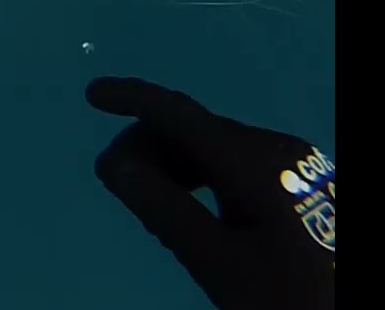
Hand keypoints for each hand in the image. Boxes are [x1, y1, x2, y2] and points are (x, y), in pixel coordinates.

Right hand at [86, 76, 334, 309]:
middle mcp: (275, 148)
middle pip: (194, 131)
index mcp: (255, 163)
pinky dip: (199, 178)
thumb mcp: (220, 264)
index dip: (134, 99)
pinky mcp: (292, 182)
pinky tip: (188, 208)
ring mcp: (288, 163)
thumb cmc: (288, 296)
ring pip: (211, 148)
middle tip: (115, 186)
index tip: (92, 94)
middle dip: (148, 149)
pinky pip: (232, 165)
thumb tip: (113, 165)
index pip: (182, 116)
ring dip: (171, 167)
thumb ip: (165, 212)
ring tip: (149, 208)